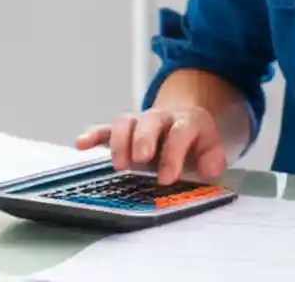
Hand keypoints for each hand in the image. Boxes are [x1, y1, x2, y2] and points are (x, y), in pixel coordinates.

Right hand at [75, 107, 227, 184]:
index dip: (173, 153)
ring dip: (119, 141)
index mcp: (187, 121)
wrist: (183, 124)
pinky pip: (105, 129)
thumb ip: (213, 158)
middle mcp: (161, 118)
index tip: (167, 177)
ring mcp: (139, 122)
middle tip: (140, 159)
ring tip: (118, 164)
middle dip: (143, 139)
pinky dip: (93, 135)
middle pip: (150, 122)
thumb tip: (207, 168)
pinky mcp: (123, 130)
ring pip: (125, 122)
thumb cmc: (194, 144)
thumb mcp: (211, 150)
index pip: (180, 132)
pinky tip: (81, 144)